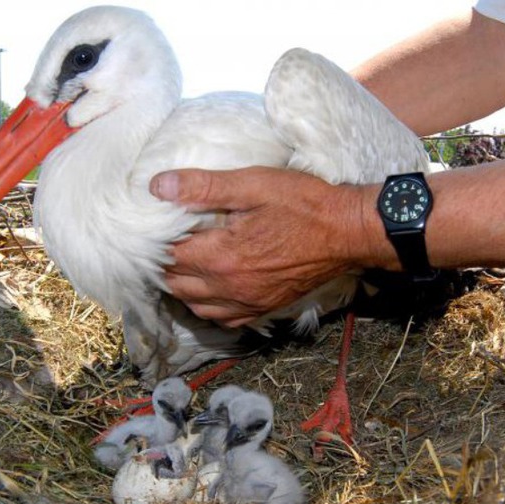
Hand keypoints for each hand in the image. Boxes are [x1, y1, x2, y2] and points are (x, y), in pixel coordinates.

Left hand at [150, 167, 383, 327]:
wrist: (348, 233)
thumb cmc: (304, 204)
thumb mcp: (254, 184)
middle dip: (165, 263)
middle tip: (168, 239)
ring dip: (183, 286)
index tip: (158, 223)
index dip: (156, 240)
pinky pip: (224, 319)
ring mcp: (247, 302)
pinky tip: (212, 285)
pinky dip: (209, 305)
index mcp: (221, 257)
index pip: (168, 256)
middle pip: (175, 284)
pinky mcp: (263, 308)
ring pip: (195, 305)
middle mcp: (230, 287)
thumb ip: (203, 186)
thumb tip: (158, 186)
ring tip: (186, 260)